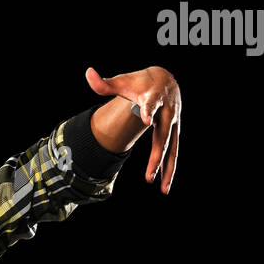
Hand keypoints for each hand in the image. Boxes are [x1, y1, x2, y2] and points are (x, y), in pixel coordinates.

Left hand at [85, 64, 180, 192]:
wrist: (165, 79)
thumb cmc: (140, 82)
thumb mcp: (123, 81)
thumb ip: (105, 83)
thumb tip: (88, 74)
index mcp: (153, 97)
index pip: (151, 104)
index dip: (148, 110)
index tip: (146, 120)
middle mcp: (166, 111)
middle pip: (162, 136)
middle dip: (156, 157)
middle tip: (148, 177)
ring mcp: (173, 123)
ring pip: (172, 149)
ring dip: (167, 170)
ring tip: (163, 190)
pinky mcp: (175, 131)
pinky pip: (173, 152)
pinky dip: (169, 168)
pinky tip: (165, 186)